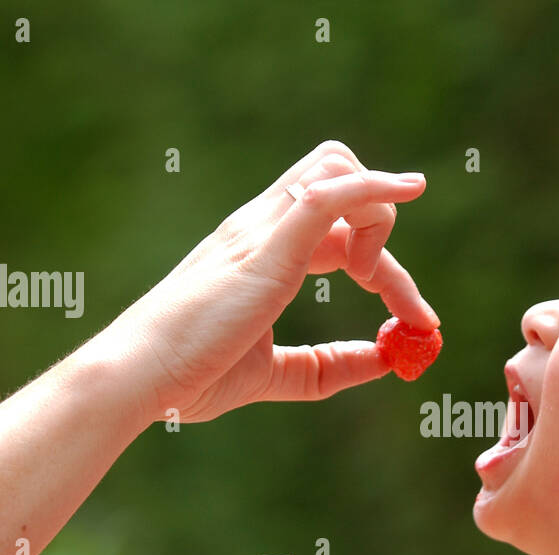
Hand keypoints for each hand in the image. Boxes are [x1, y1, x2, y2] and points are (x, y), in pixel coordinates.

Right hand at [94, 140, 440, 424]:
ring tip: (377, 285)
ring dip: (380, 215)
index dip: (388, 270)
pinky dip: (373, 187)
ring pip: (339, 171)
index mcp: (260, 249)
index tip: (417, 322)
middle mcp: (261, 226)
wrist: (141, 378)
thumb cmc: (191, 375)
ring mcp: (261, 230)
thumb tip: (384, 361)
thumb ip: (326, 366)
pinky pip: (328, 194)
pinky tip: (410, 191)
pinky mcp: (266, 247)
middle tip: (410, 310)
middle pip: (341, 180)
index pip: (339, 227)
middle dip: (387, 233)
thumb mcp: (275, 374)